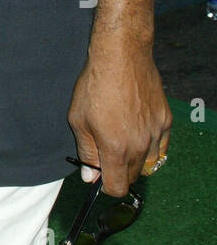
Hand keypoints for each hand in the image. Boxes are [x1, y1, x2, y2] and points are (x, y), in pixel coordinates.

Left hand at [67, 35, 170, 196]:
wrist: (121, 57)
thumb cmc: (95, 85)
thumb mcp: (78, 120)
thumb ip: (86, 151)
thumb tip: (90, 176)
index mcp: (116, 149)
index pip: (117, 187)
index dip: (105, 186)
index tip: (99, 175)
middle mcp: (139, 146)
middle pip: (132, 177)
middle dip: (118, 171)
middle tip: (106, 151)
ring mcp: (155, 134)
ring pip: (148, 163)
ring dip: (134, 159)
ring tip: (122, 138)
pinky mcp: (165, 121)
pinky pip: (161, 146)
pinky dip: (150, 145)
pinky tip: (137, 130)